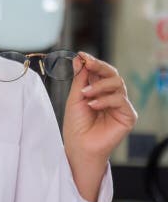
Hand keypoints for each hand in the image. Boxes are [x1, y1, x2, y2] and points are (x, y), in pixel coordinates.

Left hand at [63, 53, 136, 201]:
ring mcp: (121, 105)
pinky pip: (120, 100)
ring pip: (118, 84)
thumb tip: (80, 59)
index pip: (101, 71)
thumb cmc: (76, 125)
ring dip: (99, 86)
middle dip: (99, 67)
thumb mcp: (75, 98)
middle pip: (113, 74)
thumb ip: (80, 79)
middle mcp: (112, 96)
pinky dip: (105, 100)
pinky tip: (93, 105)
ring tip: (85, 95)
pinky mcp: (128, 116)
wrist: (79, 146)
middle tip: (88, 64)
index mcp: (99, 91)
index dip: (93, 62)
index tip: (82, 55)